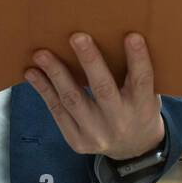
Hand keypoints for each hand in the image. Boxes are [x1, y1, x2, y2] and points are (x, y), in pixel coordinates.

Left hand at [25, 33, 164, 159]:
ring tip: (41, 54)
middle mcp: (120, 121)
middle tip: (77, 36)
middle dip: (90, 61)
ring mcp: (97, 133)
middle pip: (103, 89)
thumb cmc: (138, 107)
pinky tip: (33, 73)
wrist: (132, 149)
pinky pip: (57, 111)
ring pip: (73, 100)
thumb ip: (134, 72)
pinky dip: (44, 90)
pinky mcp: (77, 141)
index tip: (132, 36)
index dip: (137, 59)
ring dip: (56, 74)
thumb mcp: (148, 94)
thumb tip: (113, 33)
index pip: (141, 80)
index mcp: (143, 106)